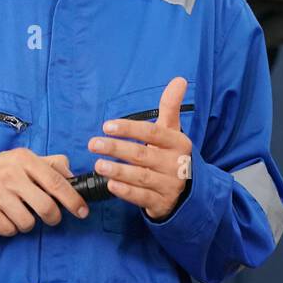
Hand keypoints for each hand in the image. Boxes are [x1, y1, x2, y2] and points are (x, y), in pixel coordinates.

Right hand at [0, 149, 89, 236]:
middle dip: (53, 217)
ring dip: (28, 223)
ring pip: (28, 222)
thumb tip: (73, 175)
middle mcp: (11, 175)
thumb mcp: (22, 159)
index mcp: (24, 159)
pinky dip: (11, 228)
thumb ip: (50, 164)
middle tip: (51, 217)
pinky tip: (4, 217)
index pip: (56, 182)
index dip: (73, 199)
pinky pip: (10, 230)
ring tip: (19, 212)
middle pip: (46, 207)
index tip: (83, 211)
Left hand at [88, 77, 192, 220]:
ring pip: (141, 177)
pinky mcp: (162, 203)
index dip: (129, 129)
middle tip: (93, 143)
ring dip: (118, 171)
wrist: (189, 191)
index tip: (107, 126)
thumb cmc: (172, 155)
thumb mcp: (173, 131)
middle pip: (143, 154)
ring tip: (98, 164)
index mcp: (178, 143)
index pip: (152, 133)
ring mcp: (169, 185)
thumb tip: (179, 79)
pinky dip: (126, 192)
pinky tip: (111, 185)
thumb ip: (171, 106)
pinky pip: (142, 198)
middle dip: (116, 148)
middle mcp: (176, 164)